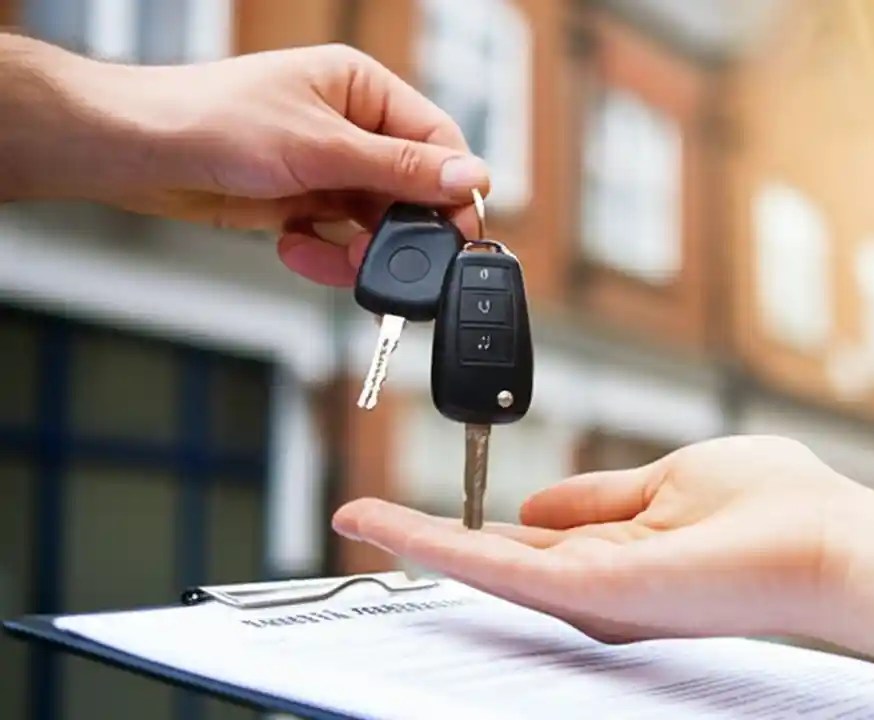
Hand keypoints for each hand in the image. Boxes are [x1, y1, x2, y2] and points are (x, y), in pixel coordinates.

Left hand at [2, 37, 486, 285]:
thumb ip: (401, 169)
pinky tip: (298, 246)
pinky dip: (324, 253)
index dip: (453, 187)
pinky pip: (337, 236)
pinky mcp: (299, 200)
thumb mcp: (321, 147)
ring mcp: (324, 165)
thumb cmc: (210, 120)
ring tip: (338, 257)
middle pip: (409, 187)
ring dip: (360, 247)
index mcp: (362, 88)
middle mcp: (349, 125)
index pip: (436, 139)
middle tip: (398, 259)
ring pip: (373, 220)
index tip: (462, 229)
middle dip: (401, 228)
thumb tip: (471, 177)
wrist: (133, 151)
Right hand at [332, 436, 873, 643]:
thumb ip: (598, 497)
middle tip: (363, 522)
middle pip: (498, 562)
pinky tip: (390, 527)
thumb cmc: (772, 508)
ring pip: (486, 568)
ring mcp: (594, 591)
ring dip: (417, 543)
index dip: (477, 526)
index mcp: (621, 550)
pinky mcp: (594, 591)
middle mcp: (599, 581)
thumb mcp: (669, 480)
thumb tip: (538, 504)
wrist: (827, 545)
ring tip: (359, 521)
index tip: (429, 511)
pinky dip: (439, 545)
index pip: (532, 540)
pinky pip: (499, 568)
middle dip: (428, 543)